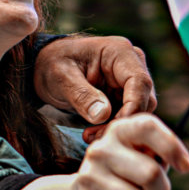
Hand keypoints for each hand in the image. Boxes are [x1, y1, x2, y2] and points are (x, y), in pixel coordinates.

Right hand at [0, 114, 188, 189]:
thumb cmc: (121, 178)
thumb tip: (182, 163)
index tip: (185, 167)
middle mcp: (99, 152)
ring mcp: (89, 180)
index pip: (146, 126)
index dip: (172, 146)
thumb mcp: (138, 156)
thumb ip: (159, 153)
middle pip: (150, 173)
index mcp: (116, 133)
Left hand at [32, 35, 155, 141]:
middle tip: (96, 137)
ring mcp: (130, 80)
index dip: (132, 108)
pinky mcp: (125, 95)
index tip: (115, 128)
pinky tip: (92, 133)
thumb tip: (103, 115)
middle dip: (122, 122)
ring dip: (116, 127)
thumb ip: (81, 95)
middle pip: (143, 99)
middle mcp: (132, 64)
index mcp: (120, 52)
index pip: (139, 82)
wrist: (45, 67)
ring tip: (90, 136)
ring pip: (138, 111)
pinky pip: (127, 115)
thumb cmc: (51, 64)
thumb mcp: (60, 77)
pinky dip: (112, 126)